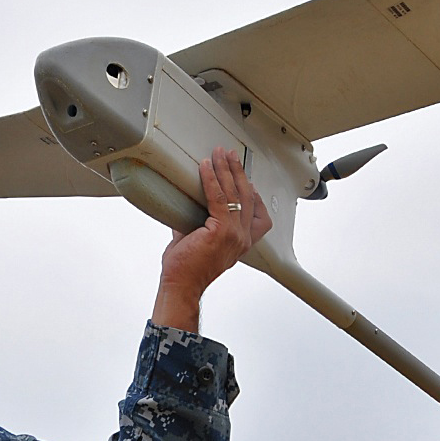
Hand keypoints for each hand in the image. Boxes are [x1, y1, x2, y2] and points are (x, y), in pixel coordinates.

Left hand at [151, 147, 272, 332]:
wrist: (181, 286)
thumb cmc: (187, 269)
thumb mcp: (198, 239)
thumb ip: (197, 220)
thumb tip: (186, 202)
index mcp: (241, 242)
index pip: (257, 212)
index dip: (251, 191)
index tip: (241, 176)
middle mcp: (243, 238)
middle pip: (248, 196)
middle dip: (238, 172)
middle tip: (230, 155)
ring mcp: (235, 235)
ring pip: (236, 194)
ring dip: (226, 169)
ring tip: (220, 154)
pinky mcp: (221, 231)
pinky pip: (219, 198)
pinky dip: (212, 180)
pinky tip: (206, 167)